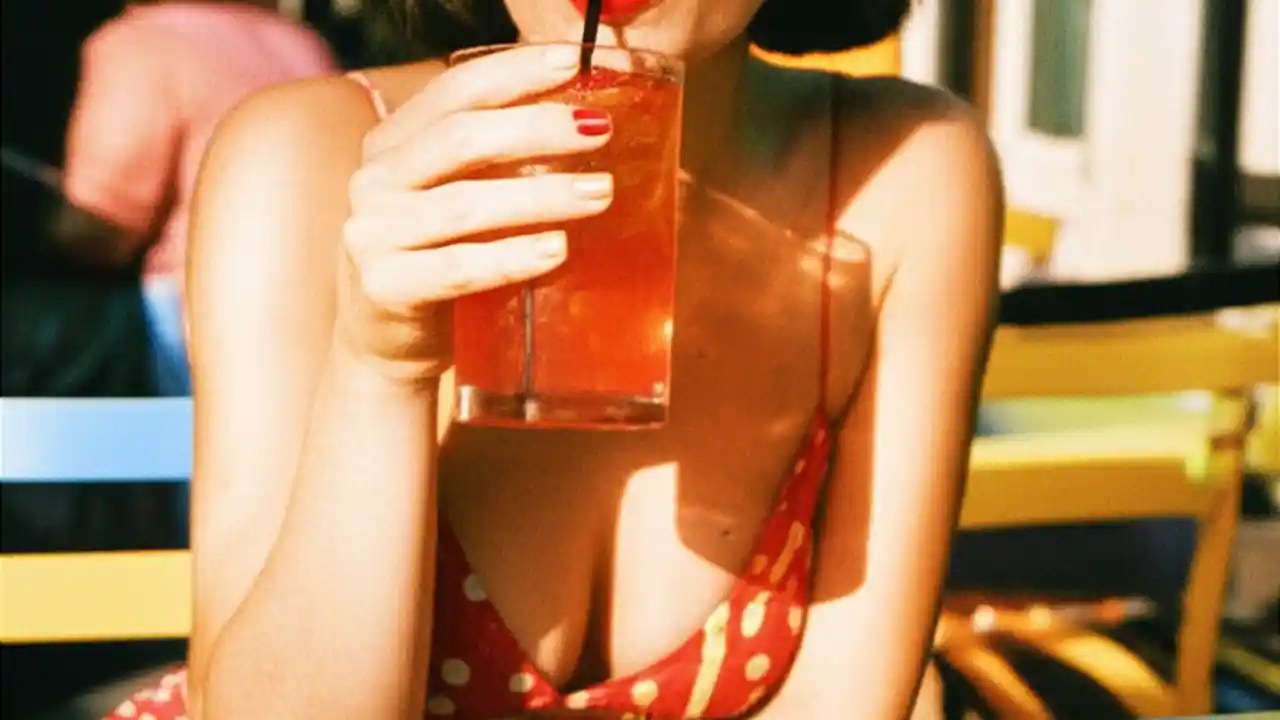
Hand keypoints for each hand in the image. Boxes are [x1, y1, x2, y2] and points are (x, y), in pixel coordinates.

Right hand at [336, 44, 614, 381]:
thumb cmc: (445, 263)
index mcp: (395, 143)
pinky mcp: (384, 287)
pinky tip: (556, 250)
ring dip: (540, 195)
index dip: (514, 72)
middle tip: (599, 131)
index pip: (456, 91)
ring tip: (599, 192)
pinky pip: (456, 268)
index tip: (574, 62)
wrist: (388, 346)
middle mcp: (376, 180)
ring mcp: (373, 233)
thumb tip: (601, 133)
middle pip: (461, 138)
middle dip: (537, 128)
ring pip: (465, 204)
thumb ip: (506, 167)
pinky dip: (510, 258)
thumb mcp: (466, 201)